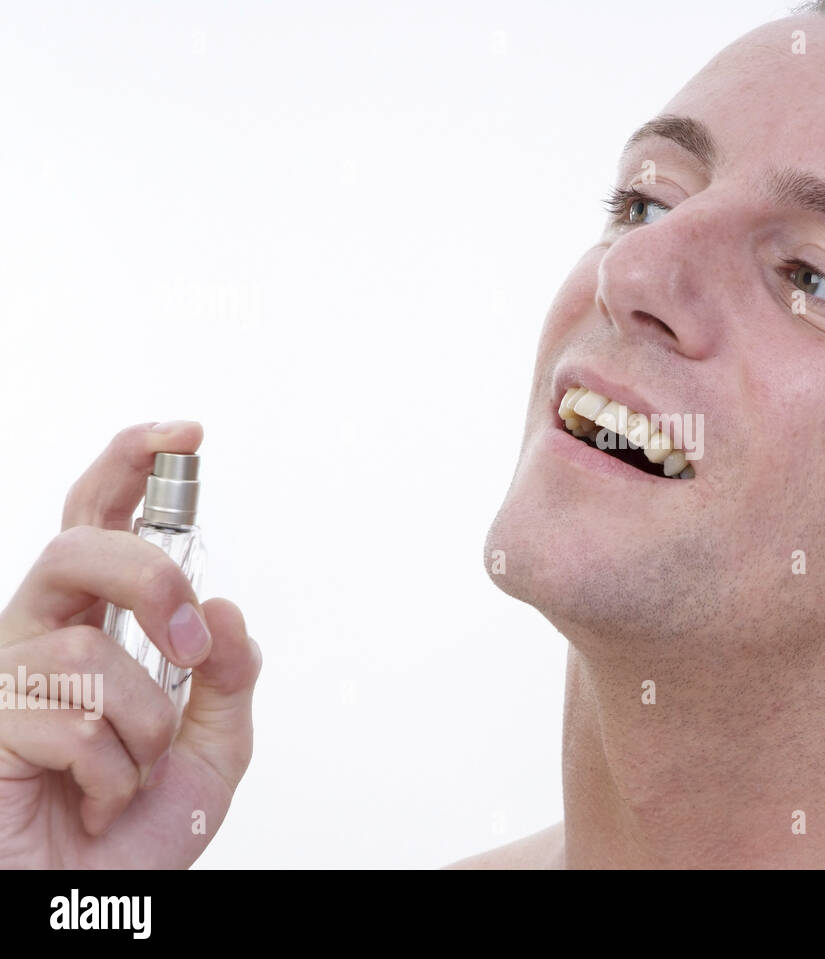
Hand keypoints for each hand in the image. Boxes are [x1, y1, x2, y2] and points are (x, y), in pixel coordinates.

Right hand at [0, 421, 260, 866]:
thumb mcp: (213, 750)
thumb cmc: (135, 835)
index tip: (186, 432)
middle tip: (188, 640)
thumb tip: (221, 607)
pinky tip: (94, 800)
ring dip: (142, 727)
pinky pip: (69, 719)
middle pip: (78, 547)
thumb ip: (227, 677)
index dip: (130, 466)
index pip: (103, 524)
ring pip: (89, 650)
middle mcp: (46, 637)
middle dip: (151, 580)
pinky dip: (111, 773)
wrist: (91, 907)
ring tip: (132, 774)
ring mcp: (8, 678)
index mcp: (101, 628)